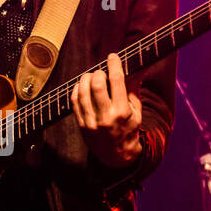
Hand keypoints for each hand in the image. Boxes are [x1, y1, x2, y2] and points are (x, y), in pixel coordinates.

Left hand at [70, 52, 141, 167]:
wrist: (116, 154)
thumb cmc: (128, 127)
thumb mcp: (135, 110)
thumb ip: (132, 88)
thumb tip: (135, 66)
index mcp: (123, 112)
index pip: (117, 81)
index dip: (114, 64)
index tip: (112, 57)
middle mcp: (106, 117)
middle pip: (97, 85)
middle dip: (98, 73)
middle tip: (101, 72)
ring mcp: (92, 122)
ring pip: (83, 92)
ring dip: (86, 79)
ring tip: (91, 77)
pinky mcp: (81, 125)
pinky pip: (74, 102)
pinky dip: (77, 89)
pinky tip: (81, 86)